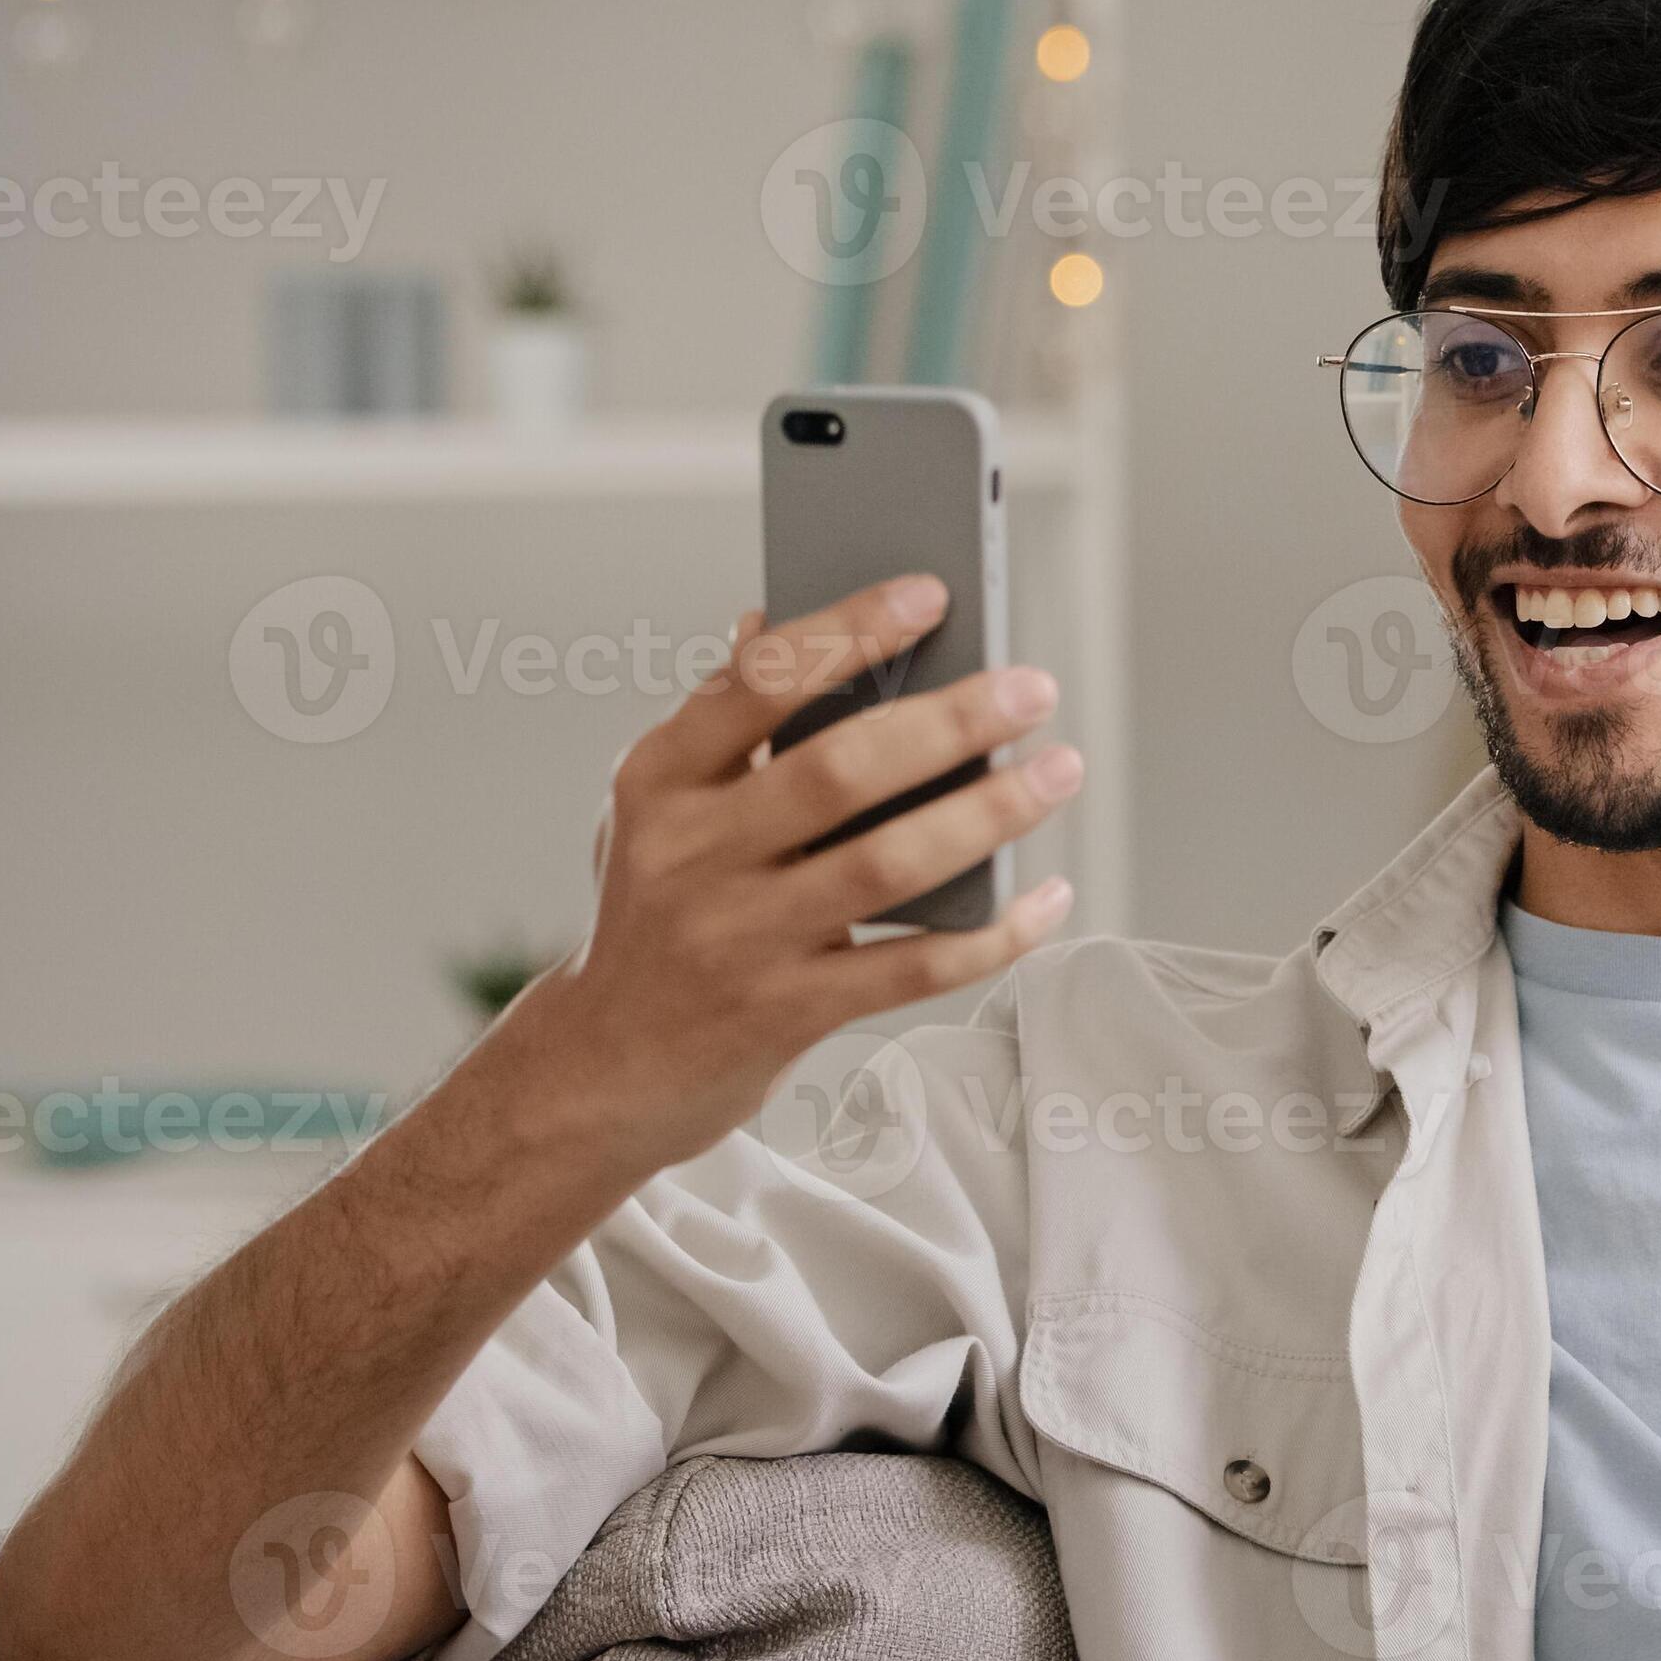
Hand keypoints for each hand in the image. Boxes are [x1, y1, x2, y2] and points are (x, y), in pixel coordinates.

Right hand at [495, 573, 1078, 1181]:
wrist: (602, 1068)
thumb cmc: (655, 913)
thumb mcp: (656, 808)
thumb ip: (719, 725)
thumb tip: (766, 618)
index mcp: (657, 780)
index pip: (756, 684)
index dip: (846, 632)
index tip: (930, 593)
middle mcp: (692, 854)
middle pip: (840, 771)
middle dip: (949, 721)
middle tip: (1033, 688)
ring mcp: (738, 939)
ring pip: (886, 865)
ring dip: (987, 814)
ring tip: (1058, 772)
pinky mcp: (785, 1014)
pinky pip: (910, 968)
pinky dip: (991, 934)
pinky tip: (1046, 899)